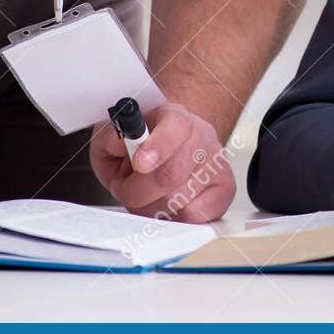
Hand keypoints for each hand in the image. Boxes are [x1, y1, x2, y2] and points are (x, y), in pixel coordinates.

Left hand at [89, 101, 235, 222]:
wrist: (163, 155)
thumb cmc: (137, 147)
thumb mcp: (113, 136)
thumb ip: (109, 136)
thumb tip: (119, 141)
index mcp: (174, 115)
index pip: (175, 126)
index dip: (157, 147)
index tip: (138, 164)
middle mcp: (201, 135)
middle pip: (172, 173)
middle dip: (137, 191)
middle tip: (124, 188)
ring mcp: (216, 162)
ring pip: (180, 199)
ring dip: (150, 206)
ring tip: (143, 196)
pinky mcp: (225, 189)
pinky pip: (196, 215)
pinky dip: (172, 217)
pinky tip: (164, 205)